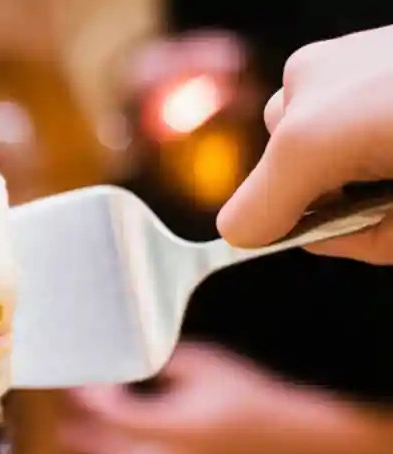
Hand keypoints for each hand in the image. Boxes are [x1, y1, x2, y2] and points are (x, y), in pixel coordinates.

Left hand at [60, 344, 320, 453]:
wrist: (285, 450)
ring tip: (86, 405)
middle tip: (75, 382)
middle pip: (83, 441)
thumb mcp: (202, 365)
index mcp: (169, 430)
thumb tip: (110, 360)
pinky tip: (99, 433)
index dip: (83, 389)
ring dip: (80, 433)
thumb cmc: (244, 398)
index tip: (79, 366)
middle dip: (74, 410)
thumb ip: (151, 361)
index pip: (103, 412)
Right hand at [217, 25, 392, 263]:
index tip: (331, 232)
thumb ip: (352, 239)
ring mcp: (330, 57)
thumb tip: (316, 232)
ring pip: (301, 126)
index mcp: (310, 138)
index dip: (286, 237)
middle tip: (388, 188)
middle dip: (324, 186)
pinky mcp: (353, 44)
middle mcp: (304, 88)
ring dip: (342, 148)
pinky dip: (359, 116)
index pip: (246, 221)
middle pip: (275, 166)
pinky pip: (331, 96)